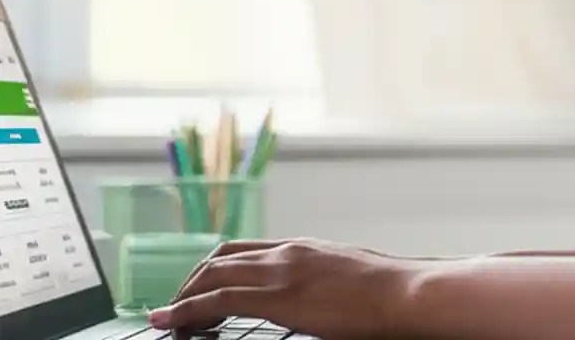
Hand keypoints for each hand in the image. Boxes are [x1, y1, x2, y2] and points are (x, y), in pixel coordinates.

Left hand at [149, 237, 422, 337]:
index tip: (201, 288)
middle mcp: (287, 252)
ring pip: (211, 275)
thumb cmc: (392, 294)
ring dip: (183, 296)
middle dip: (192, 282)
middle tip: (177, 308)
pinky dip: (186, 311)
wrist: (407, 294)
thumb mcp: (352, 282)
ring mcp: (281, 271)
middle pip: (220, 258)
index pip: (245, 251)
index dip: (215, 268)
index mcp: (304, 249)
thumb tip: (326, 301)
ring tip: (168, 320)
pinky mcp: (278, 296)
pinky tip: (170, 324)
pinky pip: (217, 299)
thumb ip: (329, 286)